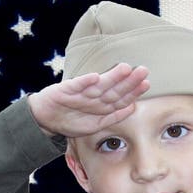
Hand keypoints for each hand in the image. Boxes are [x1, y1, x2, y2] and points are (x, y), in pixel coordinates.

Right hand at [28, 63, 149, 137]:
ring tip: (125, 69)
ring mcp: (80, 92)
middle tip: (143, 70)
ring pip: (99, 85)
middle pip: (113, 88)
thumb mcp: (95, 124)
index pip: (120, 97)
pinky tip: (95, 77)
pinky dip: (84, 82)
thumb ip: (113, 117)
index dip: (133, 91)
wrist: (45, 118)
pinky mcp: (65, 90)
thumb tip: (132, 108)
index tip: (146, 84)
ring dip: (112, 77)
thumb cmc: (72, 120)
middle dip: (128, 81)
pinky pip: (76, 86)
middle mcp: (93, 96)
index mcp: (101, 104)